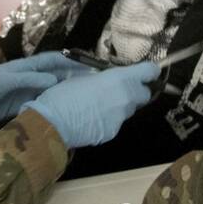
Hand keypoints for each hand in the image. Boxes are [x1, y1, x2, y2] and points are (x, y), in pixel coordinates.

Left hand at [0, 52, 90, 128]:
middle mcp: (30, 77)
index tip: (86, 65)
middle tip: (91, 84)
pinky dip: (54, 105)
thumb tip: (54, 79)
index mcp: (26, 66)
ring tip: (83, 98)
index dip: (68, 61)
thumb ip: (29, 79)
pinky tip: (65, 111)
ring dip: (65, 92)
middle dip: (71, 77)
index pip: (52, 60)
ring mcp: (27, 92)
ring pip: (51, 90)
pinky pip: (43, 103)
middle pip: (55, 74)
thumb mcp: (6, 80)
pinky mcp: (24, 106)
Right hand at [21, 61, 158, 148]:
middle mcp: (126, 98)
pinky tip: (91, 119)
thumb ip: (102, 77)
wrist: (53, 123)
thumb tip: (107, 78)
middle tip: (118, 89)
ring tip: (98, 105)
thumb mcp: (82, 76)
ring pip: (128, 109)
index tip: (146, 71)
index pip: (149, 72)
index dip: (149, 71)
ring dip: (119, 105)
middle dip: (136, 90)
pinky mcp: (113, 132)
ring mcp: (121, 118)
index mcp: (119, 79)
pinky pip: (115, 122)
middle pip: (144, 94)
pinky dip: (107, 119)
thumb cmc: (64, 93)